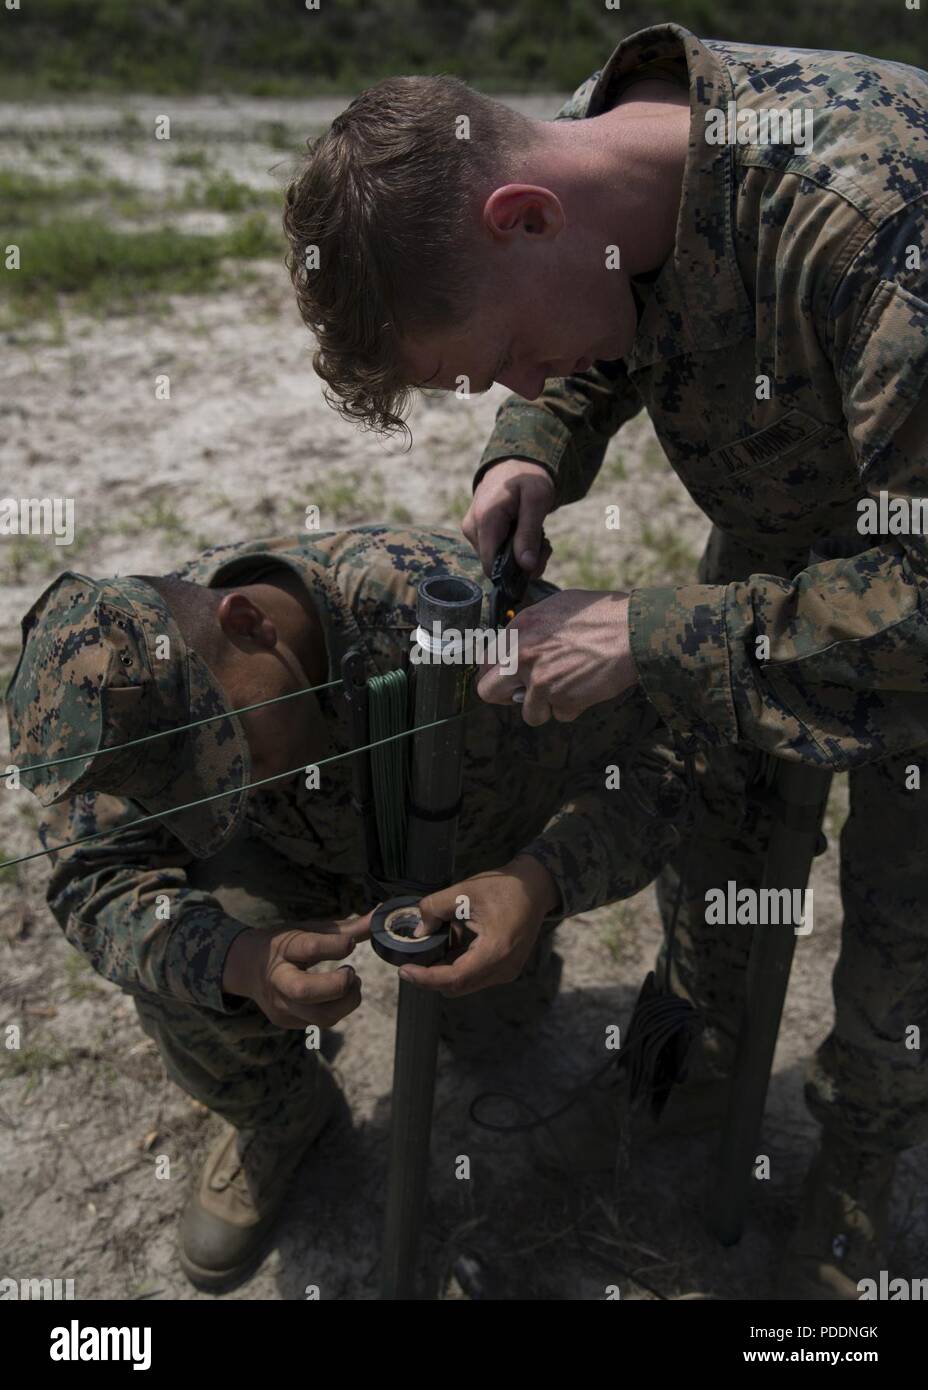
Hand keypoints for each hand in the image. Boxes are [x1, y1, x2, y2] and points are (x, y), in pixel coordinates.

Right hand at [222, 915, 370, 1028]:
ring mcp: (280, 1006)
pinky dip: (337, 1009)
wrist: (246, 968)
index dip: (334, 946)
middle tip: (351, 972)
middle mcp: (277, 981)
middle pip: (305, 991)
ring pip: (319, 1016)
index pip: (308, 948)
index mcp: (281, 949)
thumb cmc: (284, 944)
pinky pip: (320, 1022)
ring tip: (352, 983)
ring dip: (346, 1002)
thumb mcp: (308, 929)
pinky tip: (340, 995)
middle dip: (338, 985)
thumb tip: (381, 914)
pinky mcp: (286, 1022)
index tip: (351, 944)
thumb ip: (347, 927)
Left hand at [397, 856, 559, 996]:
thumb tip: (418, 932)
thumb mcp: (465, 891)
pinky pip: (476, 977)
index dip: (425, 978)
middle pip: (457, 986)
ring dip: (445, 969)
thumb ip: (435, 909)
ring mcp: (507, 971)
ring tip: (438, 942)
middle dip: (431, 976)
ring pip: (465, 983)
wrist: (535, 888)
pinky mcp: (506, 969)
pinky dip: (459, 965)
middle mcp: (503, 968)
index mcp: (495, 951)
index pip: (454, 978)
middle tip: (412, 960)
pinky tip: (454, 942)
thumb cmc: (504, 887)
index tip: (404, 971)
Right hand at [462, 459, 554, 576]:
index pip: (491, 566)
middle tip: (545, 545)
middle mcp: (472, 528)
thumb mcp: (537, 501)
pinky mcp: (476, 532)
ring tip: (538, 536)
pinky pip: (495, 551)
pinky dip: (515, 548)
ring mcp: (472, 530)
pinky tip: (527, 534)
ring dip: (522, 555)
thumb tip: (526, 567)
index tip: (538, 562)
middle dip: (523, 562)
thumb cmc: (528, 477)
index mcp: (485, 520)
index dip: (514, 574)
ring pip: (497, 561)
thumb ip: (529, 534)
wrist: (515, 462)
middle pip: (495, 565)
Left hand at [477, 589, 637, 724]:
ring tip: (568, 685)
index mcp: (520, 629)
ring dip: (546, 706)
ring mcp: (541, 681)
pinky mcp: (563, 700)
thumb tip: (514, 648)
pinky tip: (587, 686)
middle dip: (505, 696)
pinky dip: (574, 706)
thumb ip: (530, 629)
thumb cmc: (600, 615)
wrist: (632, 631)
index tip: (508, 677)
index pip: (485, 661)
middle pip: (488, 691)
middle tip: (524, 693)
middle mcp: (523, 655)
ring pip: (529, 713)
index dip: (496, 672)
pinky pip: (561, 715)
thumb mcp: (556, 608)